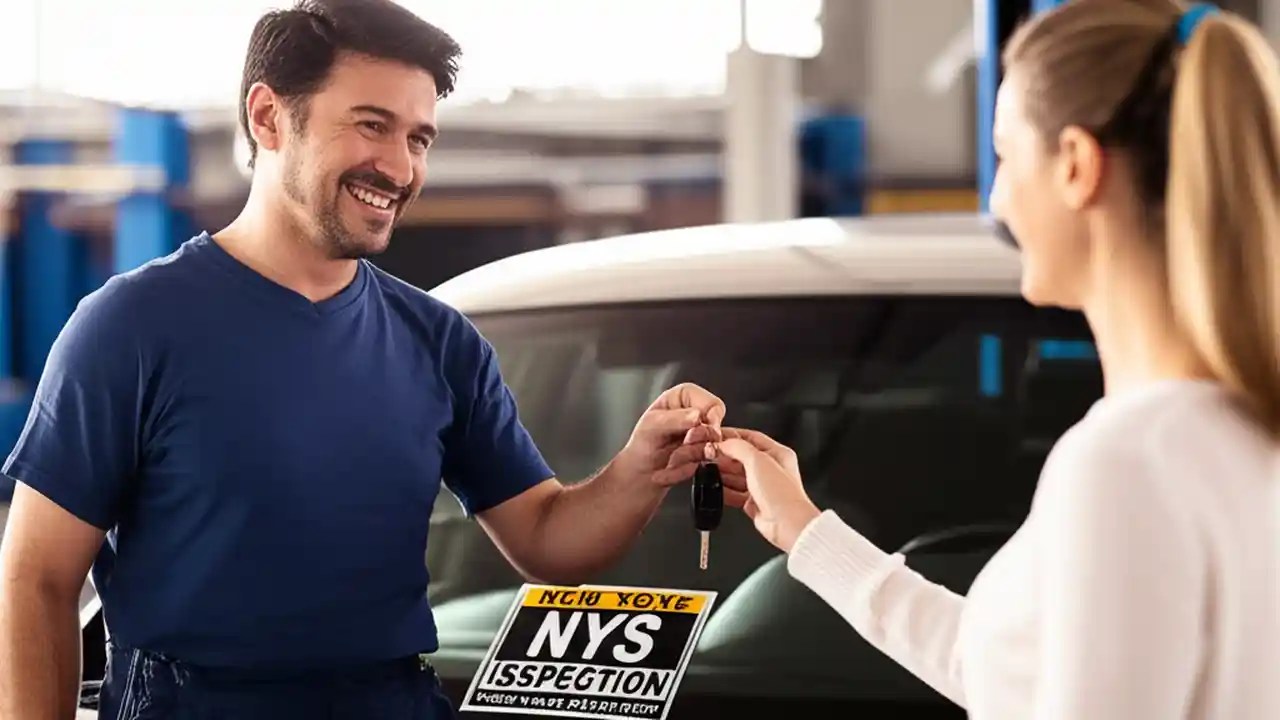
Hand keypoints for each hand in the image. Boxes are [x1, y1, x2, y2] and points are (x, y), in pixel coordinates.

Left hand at [618, 383, 744, 504]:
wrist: (643, 470)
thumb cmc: (643, 442)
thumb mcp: (652, 426)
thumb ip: (674, 419)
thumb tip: (696, 415)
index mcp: (685, 396)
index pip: (711, 402)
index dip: (709, 415)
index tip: (699, 425)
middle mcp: (698, 413)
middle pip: (717, 424)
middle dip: (699, 438)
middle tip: (683, 443)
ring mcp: (704, 434)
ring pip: (716, 443)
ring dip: (694, 453)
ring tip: (674, 456)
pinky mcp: (707, 451)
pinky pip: (713, 458)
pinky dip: (695, 463)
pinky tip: (680, 463)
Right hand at [714, 429, 821, 552]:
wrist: (786, 524)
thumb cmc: (782, 494)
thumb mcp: (758, 460)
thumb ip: (738, 447)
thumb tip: (724, 443)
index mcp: (777, 454)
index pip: (752, 437)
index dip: (732, 435)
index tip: (716, 436)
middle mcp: (771, 469)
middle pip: (742, 457)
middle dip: (724, 455)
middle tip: (708, 454)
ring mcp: (762, 487)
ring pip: (737, 475)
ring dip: (722, 472)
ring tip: (708, 468)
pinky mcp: (754, 503)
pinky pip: (735, 493)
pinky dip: (724, 490)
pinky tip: (715, 487)